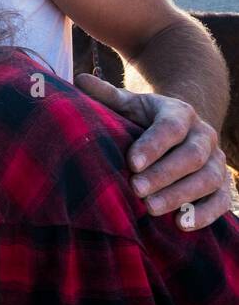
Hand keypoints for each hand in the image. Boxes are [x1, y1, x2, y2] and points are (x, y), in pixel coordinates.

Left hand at [75, 74, 232, 229]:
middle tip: (136, 190)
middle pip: (192, 156)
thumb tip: (80, 79)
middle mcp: (204, 135)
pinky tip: (182, 225)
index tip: (132, 162)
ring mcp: (217, 160)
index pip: (170, 128)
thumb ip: (107, 95)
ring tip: (151, 209)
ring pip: (208, 179)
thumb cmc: (144, 119)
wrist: (181, 128)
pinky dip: (205, 214)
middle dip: (164, 174)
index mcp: (180, 113)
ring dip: (181, 196)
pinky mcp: (222, 184)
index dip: (153, 145)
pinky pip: (221, 200)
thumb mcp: (129, 104)